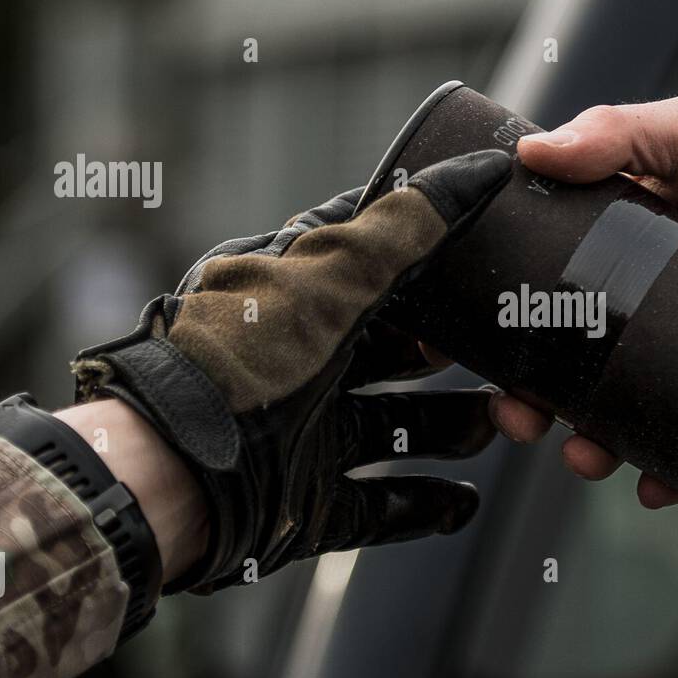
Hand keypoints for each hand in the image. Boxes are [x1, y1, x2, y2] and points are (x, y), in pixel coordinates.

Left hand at [72, 150, 513, 592]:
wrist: (171, 474)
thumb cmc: (241, 360)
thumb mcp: (331, 277)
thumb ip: (406, 228)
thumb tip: (480, 171)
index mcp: (294, 296)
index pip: (370, 263)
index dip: (428, 255)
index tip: (487, 251)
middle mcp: (299, 362)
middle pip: (394, 353)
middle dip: (454, 357)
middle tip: (507, 356)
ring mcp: (302, 435)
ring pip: (395, 426)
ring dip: (453, 428)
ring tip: (500, 427)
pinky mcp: (303, 504)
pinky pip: (377, 506)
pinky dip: (424, 506)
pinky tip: (464, 501)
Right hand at [493, 11, 677, 507]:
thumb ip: (619, 134)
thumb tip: (530, 153)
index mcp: (625, 242)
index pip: (548, 294)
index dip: (507, 328)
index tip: (475, 356)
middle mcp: (655, 299)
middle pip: (580, 365)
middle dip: (542, 404)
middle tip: (526, 422)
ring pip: (636, 408)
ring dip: (600, 444)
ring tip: (588, 459)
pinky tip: (661, 487)